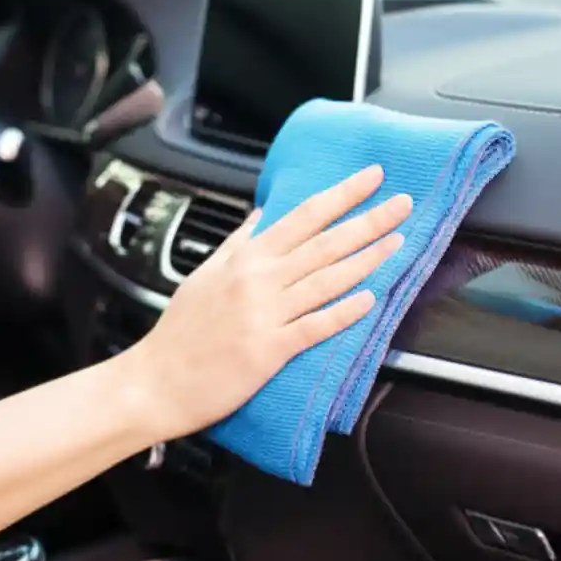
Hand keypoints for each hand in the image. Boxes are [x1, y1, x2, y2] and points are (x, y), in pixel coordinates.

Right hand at [123, 164, 410, 442]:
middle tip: (403, 203)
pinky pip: (315, 326)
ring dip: (367, 259)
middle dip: (368, 220)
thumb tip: (259, 215)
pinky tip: (370, 300)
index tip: (372, 179)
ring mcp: (265, 314)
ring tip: (397, 243)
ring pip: (326, 279)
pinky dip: (344, 312)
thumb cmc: (180, 333)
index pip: (303, 216)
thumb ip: (237, 243)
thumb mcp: (205, 274)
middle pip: (324, 242)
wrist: (157, 381)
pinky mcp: (269, 350)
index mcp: (245, 259)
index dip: (341, 195)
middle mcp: (258, 280)